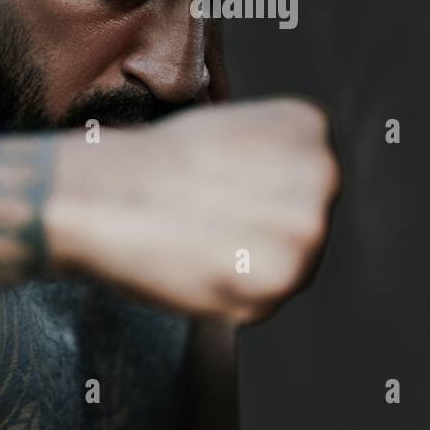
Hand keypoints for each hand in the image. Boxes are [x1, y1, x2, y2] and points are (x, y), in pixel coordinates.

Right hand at [49, 98, 337, 323]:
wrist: (106, 194)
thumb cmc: (154, 164)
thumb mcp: (232, 130)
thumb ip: (275, 160)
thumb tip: (293, 203)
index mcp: (310, 128)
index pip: (305, 177)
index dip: (261, 190)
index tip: (222, 186)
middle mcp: (323, 174)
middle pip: (306, 222)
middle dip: (265, 230)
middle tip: (208, 218)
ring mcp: (309, 229)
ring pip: (292, 266)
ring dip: (251, 267)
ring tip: (202, 239)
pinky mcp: (283, 280)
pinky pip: (265, 302)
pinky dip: (233, 297)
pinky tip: (200, 265)